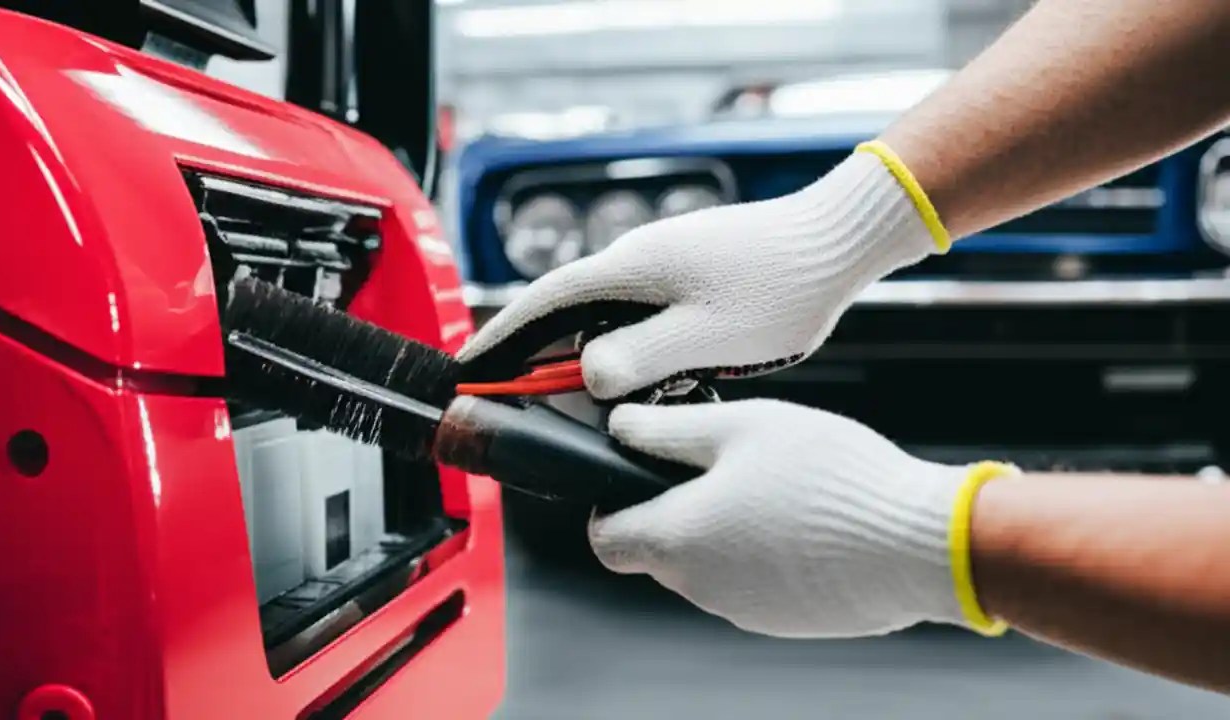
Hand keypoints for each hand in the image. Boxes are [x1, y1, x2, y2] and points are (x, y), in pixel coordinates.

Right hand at [458, 151, 937, 397]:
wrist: (836, 242)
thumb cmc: (780, 286)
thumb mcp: (707, 337)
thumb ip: (640, 358)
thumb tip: (588, 378)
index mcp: (630, 269)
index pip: (542, 306)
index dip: (500, 339)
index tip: (466, 368)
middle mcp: (637, 262)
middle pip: (569, 316)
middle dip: (543, 360)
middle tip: (523, 405)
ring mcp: (664, 267)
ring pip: (607, 321)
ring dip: (594, 361)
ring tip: (590, 405)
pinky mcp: (690, 278)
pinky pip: (641, 319)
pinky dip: (631, 352)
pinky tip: (652, 383)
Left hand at [590, 399, 983, 637]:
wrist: (918, 545)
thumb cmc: (828, 478)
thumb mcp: (739, 427)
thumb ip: (667, 429)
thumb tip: (620, 427)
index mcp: (676, 540)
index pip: (605, 538)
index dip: (610, 502)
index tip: (639, 472)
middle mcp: (699, 588)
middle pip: (658, 549)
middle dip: (677, 507)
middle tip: (726, 463)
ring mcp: (742, 610)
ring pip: (707, 565)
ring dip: (723, 529)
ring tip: (776, 486)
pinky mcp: (784, 620)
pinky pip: (750, 582)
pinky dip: (762, 553)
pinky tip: (805, 520)